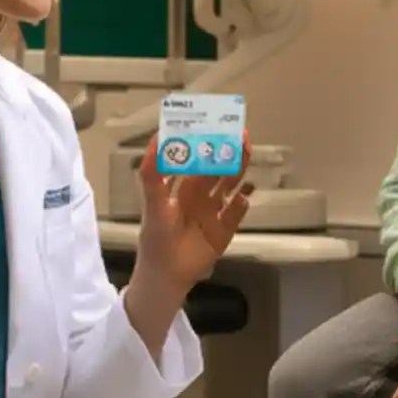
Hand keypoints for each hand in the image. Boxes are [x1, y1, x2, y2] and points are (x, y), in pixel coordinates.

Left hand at [134, 129, 252, 291]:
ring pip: (231, 185)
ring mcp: (215, 211)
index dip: (208, 143)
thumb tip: (154, 141)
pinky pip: (237, 213)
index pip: (199, 159)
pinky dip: (241, 204)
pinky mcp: (225, 230)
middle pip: (220, 168)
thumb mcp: (153, 201)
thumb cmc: (156, 236)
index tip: (216, 125)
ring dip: (239, 170)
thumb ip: (151, 173)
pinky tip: (243, 197)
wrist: (166, 272)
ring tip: (246, 154)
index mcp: (183, 186)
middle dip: (229, 151)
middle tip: (241, 134)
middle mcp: (201, 195)